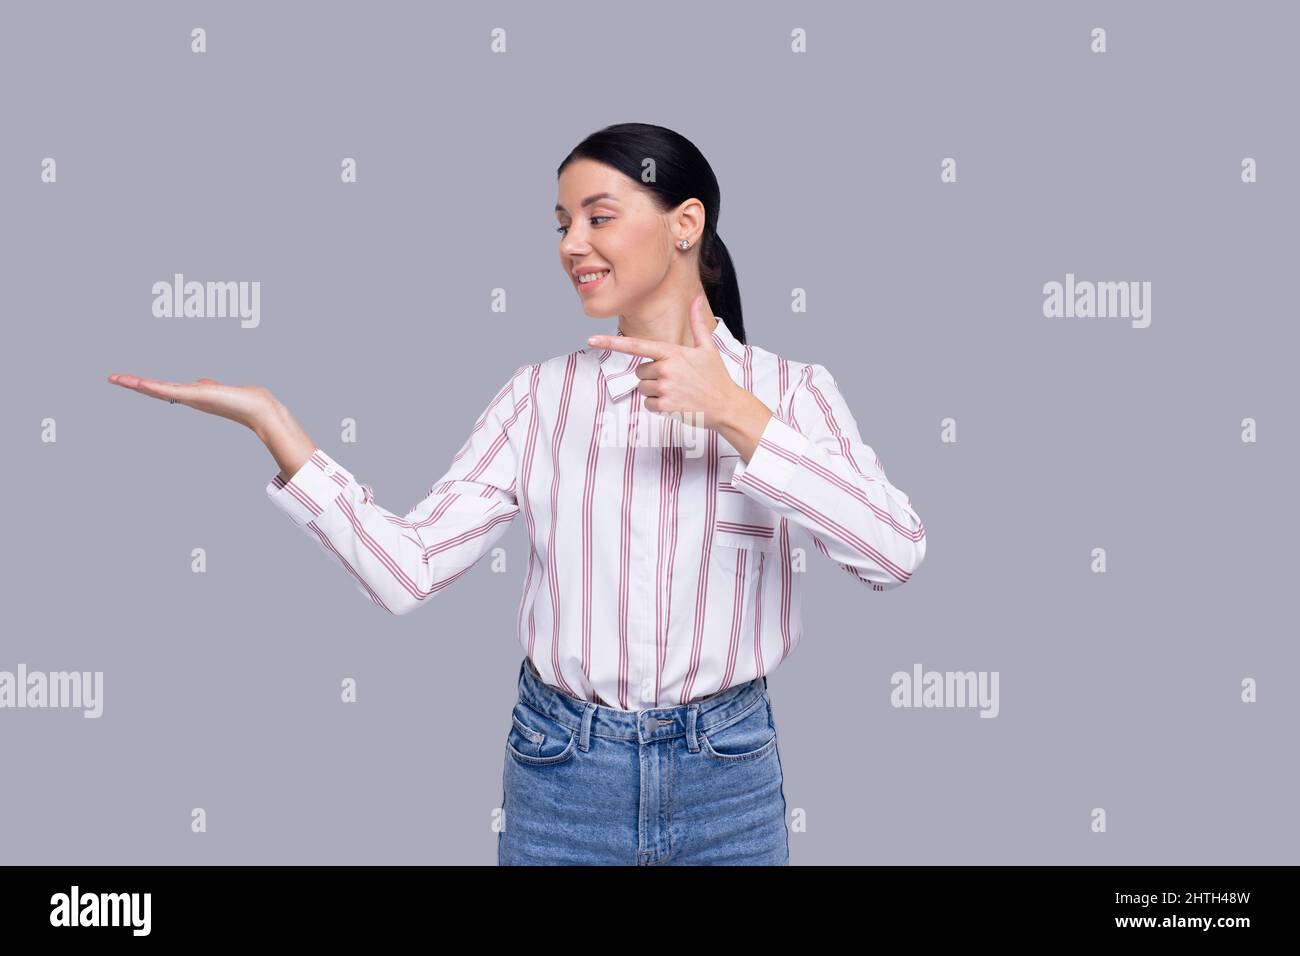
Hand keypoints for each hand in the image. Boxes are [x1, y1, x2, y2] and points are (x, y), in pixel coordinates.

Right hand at [106, 373, 276, 435]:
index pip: (161, 389)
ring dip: (137, 384)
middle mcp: (187, 397)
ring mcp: (190, 397)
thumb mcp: (218, 389)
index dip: (143, 385)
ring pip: (158, 389)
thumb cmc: (241, 401)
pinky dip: (155, 387)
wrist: (257, 409)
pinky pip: (171, 391)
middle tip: (111, 378)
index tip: (125, 380)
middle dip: (132, 384)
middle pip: (154, 389)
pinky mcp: (196, 396)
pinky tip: (140, 384)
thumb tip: (201, 383)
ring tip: (117, 378)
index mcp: (190, 396)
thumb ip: (207, 386)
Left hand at [586, 294, 741, 432]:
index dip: (611, 343)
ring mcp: (665, 388)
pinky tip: (676, 403)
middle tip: (675, 379)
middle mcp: (666, 369)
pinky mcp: (665, 406)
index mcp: (672, 352)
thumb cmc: (716, 377)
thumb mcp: (707, 348)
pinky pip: (648, 404)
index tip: (591, 339)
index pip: (636, 345)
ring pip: (642, 388)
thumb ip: (697, 323)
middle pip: (640, 371)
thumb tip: (696, 300)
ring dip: (655, 391)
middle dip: (652, 375)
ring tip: (677, 391)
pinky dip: (658, 405)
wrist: (726, 405)